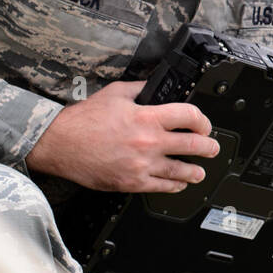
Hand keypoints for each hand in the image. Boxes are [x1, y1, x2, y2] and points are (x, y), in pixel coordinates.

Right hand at [25, 80, 220, 192]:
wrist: (59, 143)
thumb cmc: (82, 120)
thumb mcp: (114, 94)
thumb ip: (139, 89)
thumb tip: (153, 86)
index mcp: (146, 117)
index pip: (189, 116)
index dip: (202, 120)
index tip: (203, 124)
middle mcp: (148, 142)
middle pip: (193, 145)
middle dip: (209, 147)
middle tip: (212, 148)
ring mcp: (142, 164)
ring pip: (181, 170)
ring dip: (196, 171)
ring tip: (200, 171)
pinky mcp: (132, 182)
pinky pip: (162, 186)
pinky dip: (175, 185)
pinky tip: (179, 183)